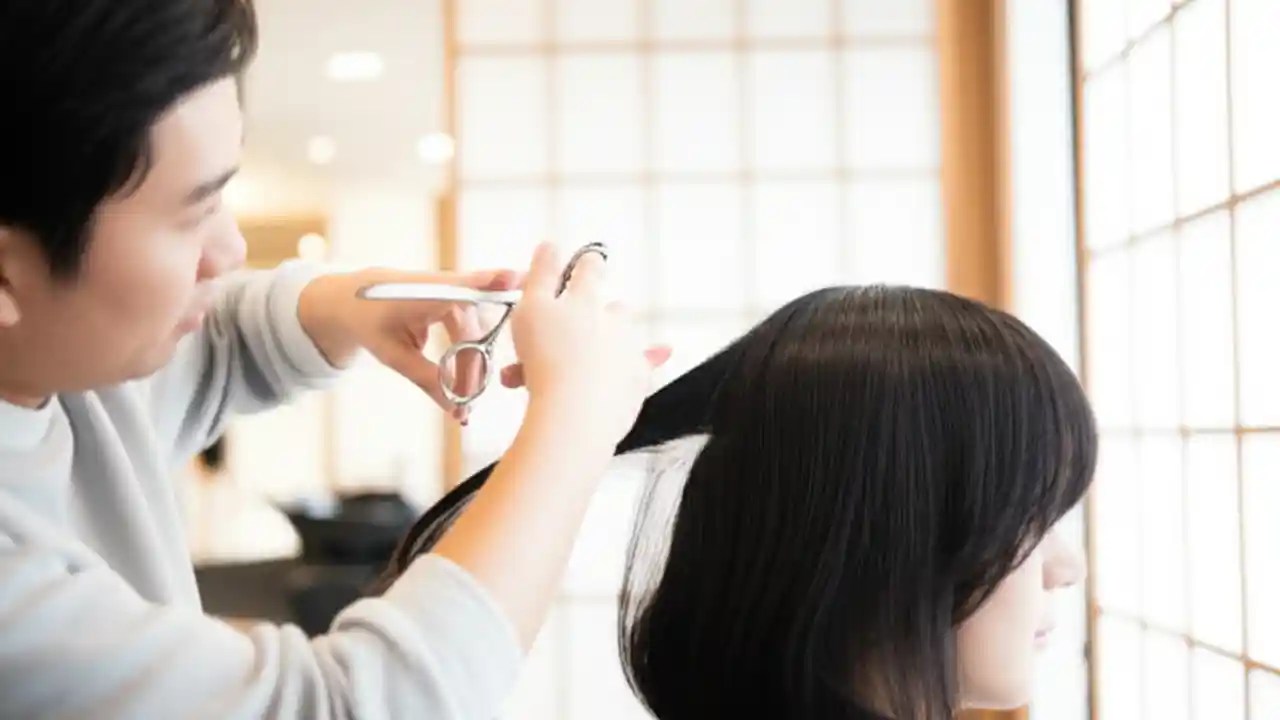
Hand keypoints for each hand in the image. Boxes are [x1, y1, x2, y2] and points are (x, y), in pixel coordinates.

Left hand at [297, 267, 523, 420]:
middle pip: (474, 333)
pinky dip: (470, 362)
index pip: (467, 288)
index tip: (515, 280)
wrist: (356, 302)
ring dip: (472, 372)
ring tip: (463, 408)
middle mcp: (449, 287)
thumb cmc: (370, 320)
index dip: (493, 281)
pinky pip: (473, 336)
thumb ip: (424, 376)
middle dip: (472, 374)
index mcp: (428, 290)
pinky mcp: (461, 305)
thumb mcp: (391, 353)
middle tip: (463, 411)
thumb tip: (454, 405)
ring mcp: (458, 295)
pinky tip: (466, 392)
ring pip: (477, 339)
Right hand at [508, 243, 669, 447]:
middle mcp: (614, 320)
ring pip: (617, 343)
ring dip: (599, 350)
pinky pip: (645, 365)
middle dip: (592, 319)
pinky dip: (650, 359)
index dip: (586, 264)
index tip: (588, 262)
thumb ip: (540, 274)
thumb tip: (550, 245)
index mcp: (585, 299)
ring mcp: (629, 351)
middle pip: (610, 309)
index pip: (589, 269)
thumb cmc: (547, 358)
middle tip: (563, 339)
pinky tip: (658, 352)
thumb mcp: (530, 308)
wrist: (575, 413)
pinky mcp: (638, 382)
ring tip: (569, 370)